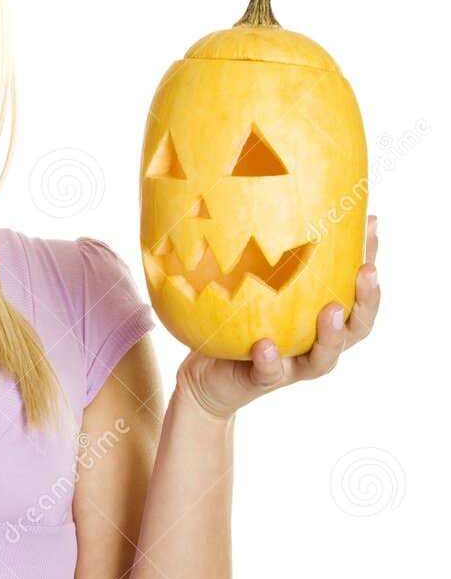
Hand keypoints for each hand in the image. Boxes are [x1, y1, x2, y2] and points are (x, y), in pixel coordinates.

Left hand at [173, 214, 380, 421]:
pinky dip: (270, 360)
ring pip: (323, 358)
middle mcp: (315, 344)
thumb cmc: (240, 319)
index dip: (369, 259)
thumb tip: (296, 198)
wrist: (206, 371)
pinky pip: (270, 373)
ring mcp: (292, 365)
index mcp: (322, 319)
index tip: (373, 229)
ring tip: (331, 311)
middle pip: (356, 329)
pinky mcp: (261, 380)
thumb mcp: (260, 283)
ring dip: (331, 335)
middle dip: (366, 301)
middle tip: (366, 273)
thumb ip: (281, 253)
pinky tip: (265, 344)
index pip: (359, 292)